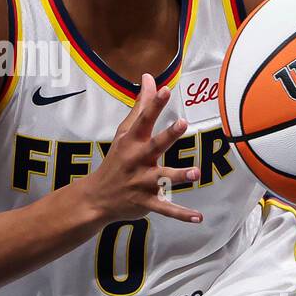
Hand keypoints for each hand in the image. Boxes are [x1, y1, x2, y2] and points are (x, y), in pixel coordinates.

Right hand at [79, 73, 203, 224]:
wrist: (97, 197)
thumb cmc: (117, 160)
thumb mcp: (125, 133)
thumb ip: (140, 106)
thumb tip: (149, 78)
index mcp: (133, 142)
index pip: (144, 119)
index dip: (154, 104)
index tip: (164, 89)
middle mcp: (137, 160)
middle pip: (155, 145)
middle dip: (168, 135)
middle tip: (182, 123)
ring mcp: (141, 182)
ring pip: (163, 178)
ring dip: (179, 175)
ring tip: (195, 173)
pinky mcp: (146, 202)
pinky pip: (166, 208)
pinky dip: (181, 214)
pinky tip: (199, 218)